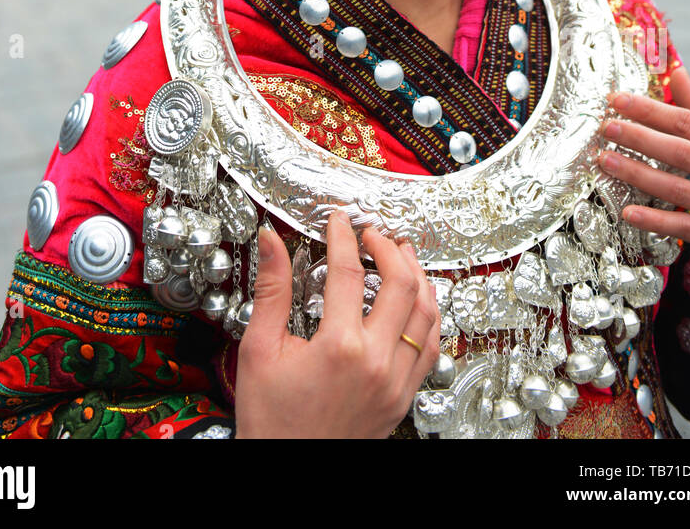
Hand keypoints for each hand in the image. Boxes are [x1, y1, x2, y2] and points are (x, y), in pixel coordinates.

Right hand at [234, 209, 440, 438]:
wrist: (287, 469)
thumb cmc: (271, 419)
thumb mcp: (259, 350)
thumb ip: (270, 290)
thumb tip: (271, 241)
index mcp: (338, 346)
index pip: (348, 270)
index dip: (343, 236)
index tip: (339, 220)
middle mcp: (375, 362)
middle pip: (401, 283)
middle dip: (389, 247)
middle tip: (373, 233)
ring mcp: (395, 381)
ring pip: (426, 313)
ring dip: (417, 275)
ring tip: (402, 255)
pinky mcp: (403, 396)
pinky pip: (430, 347)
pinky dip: (428, 315)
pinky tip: (417, 300)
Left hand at [597, 64, 689, 267]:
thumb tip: (675, 72)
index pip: (688, 122)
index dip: (651, 110)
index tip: (618, 100)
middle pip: (680, 152)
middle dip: (640, 138)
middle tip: (607, 127)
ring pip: (678, 188)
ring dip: (638, 175)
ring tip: (606, 162)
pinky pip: (685, 226)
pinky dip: (655, 220)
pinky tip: (628, 212)